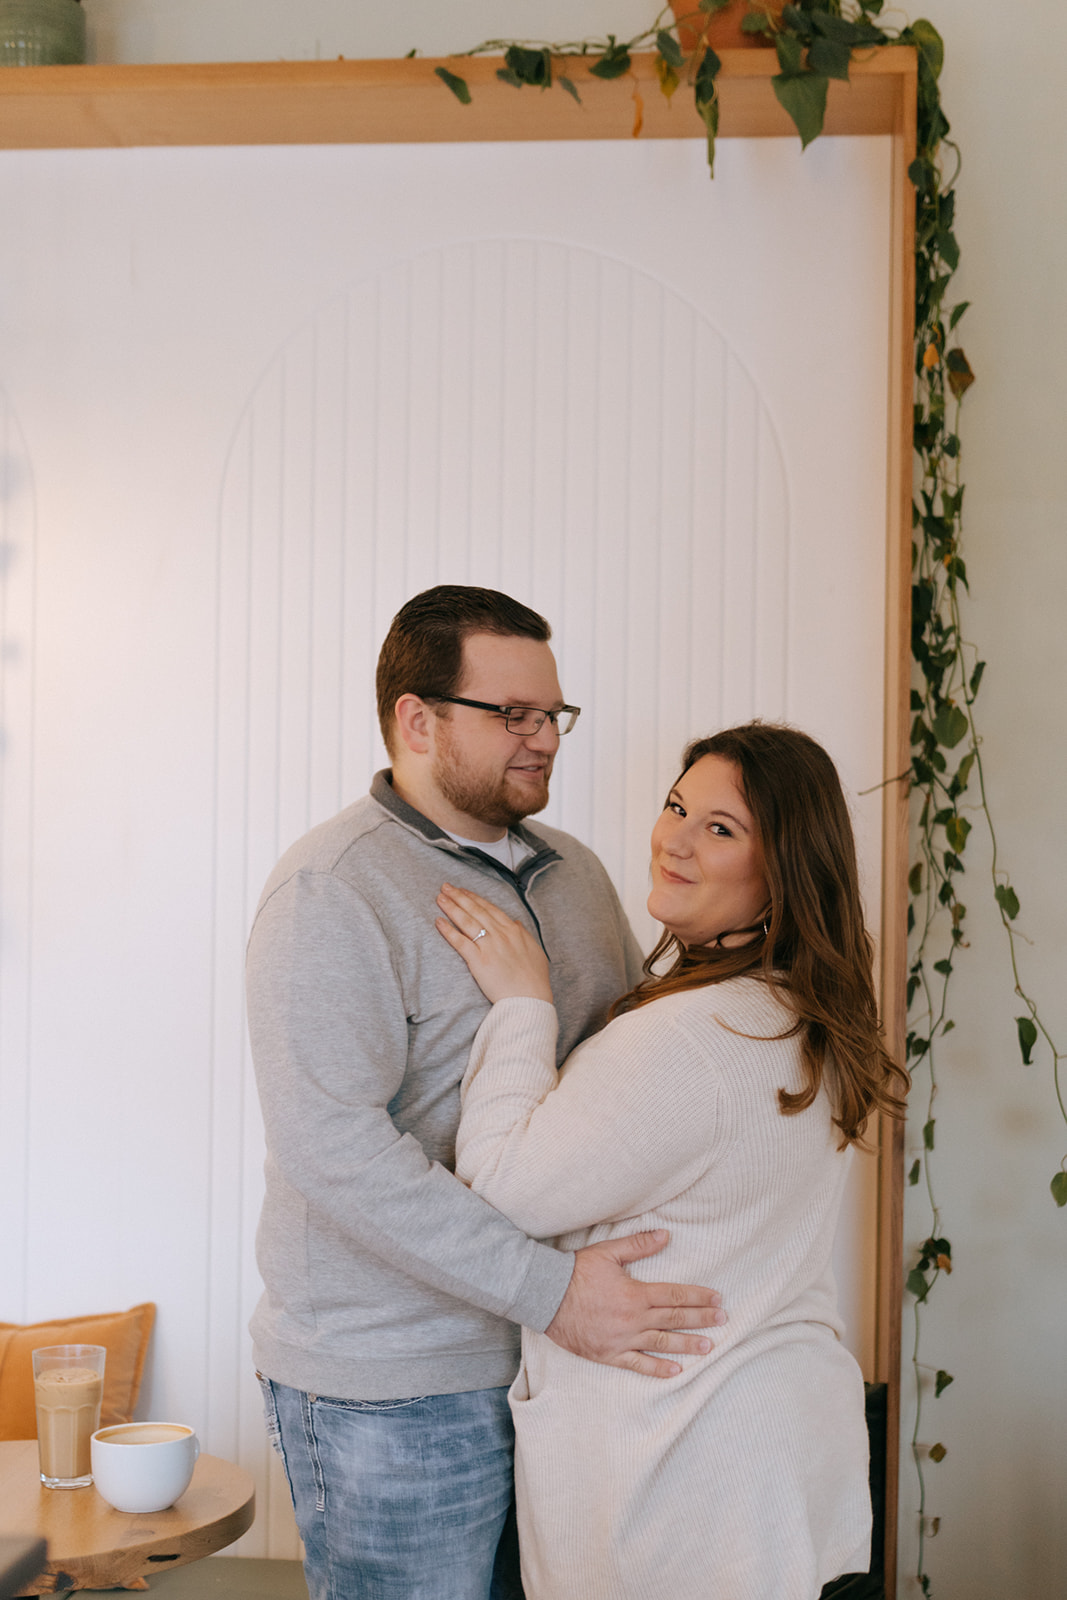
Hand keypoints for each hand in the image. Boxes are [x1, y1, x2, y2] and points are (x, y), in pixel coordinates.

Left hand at [436, 883, 553, 1004]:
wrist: (530, 998)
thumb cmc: (534, 979)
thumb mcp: (535, 951)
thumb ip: (523, 934)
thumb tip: (515, 923)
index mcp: (514, 930)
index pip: (489, 908)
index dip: (474, 898)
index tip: (463, 891)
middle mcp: (500, 934)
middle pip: (475, 910)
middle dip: (459, 896)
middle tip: (446, 887)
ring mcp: (489, 946)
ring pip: (466, 921)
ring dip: (451, 907)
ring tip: (440, 898)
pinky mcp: (478, 961)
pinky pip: (460, 942)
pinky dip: (448, 931)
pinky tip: (439, 922)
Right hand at [546, 1230, 725, 1378]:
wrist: (546, 1297)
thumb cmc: (576, 1272)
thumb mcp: (609, 1253)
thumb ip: (639, 1245)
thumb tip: (666, 1235)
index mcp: (635, 1294)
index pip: (675, 1295)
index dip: (698, 1297)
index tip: (717, 1300)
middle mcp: (633, 1319)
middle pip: (674, 1319)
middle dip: (701, 1320)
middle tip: (722, 1321)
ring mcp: (622, 1340)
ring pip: (662, 1344)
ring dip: (687, 1345)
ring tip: (708, 1346)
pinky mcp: (609, 1354)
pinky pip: (638, 1365)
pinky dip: (657, 1369)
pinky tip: (675, 1370)